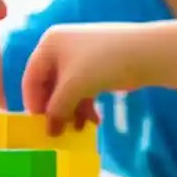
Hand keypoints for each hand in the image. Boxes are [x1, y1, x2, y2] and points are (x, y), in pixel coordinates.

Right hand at [22, 23, 142, 133]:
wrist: (146, 53)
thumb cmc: (103, 63)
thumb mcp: (74, 87)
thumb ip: (57, 110)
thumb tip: (49, 132)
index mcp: (49, 44)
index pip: (31, 78)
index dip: (33, 103)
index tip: (38, 127)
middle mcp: (61, 48)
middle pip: (50, 86)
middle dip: (55, 109)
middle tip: (58, 132)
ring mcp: (80, 57)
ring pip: (68, 91)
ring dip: (71, 111)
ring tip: (79, 129)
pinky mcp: (97, 67)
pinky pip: (82, 90)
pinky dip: (85, 106)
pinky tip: (93, 122)